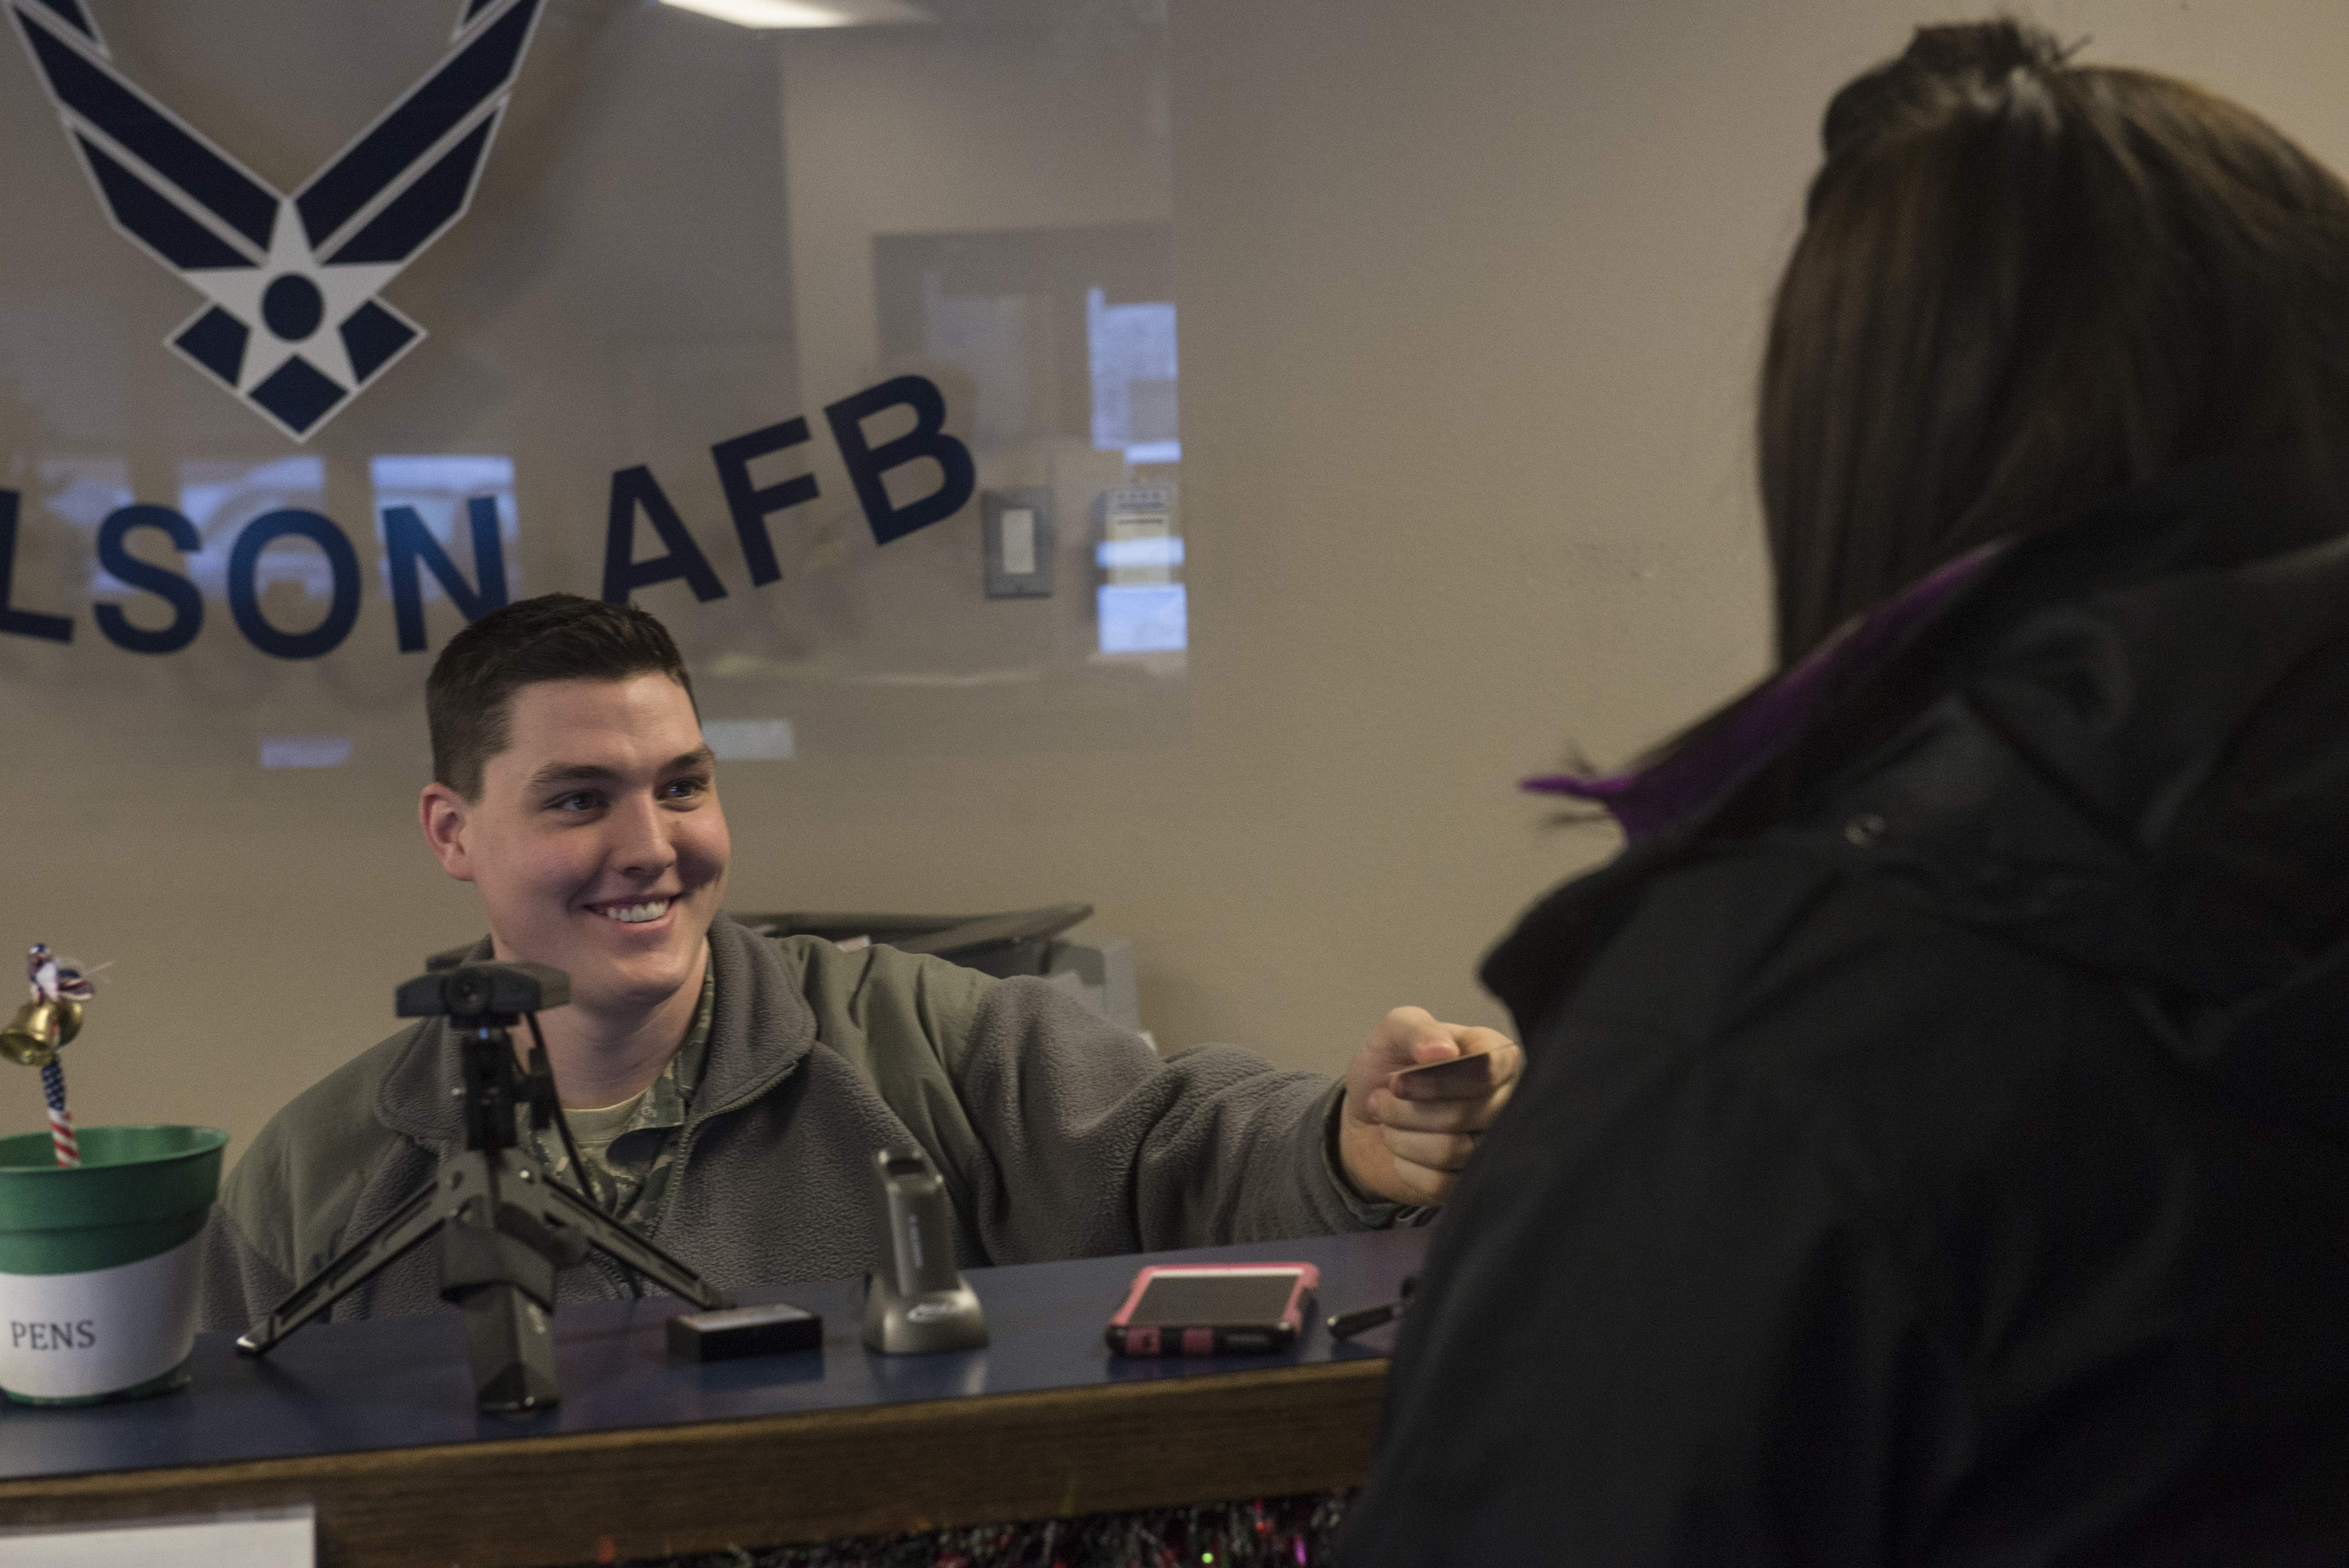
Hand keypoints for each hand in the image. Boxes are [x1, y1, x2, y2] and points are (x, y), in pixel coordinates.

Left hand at [1338, 1006, 1519, 1205]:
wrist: (1363, 1117)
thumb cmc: (1387, 1066)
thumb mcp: (1394, 1031)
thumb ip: (1418, 1030)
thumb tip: (1444, 1050)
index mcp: (1497, 1056)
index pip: (1484, 1072)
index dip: (1434, 1081)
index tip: (1396, 1081)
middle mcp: (1506, 1101)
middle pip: (1465, 1114)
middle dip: (1407, 1110)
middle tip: (1382, 1100)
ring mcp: (1492, 1146)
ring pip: (1452, 1151)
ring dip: (1401, 1137)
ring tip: (1388, 1123)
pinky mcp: (1471, 1183)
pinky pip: (1442, 1185)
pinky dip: (1406, 1168)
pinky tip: (1400, 1153)